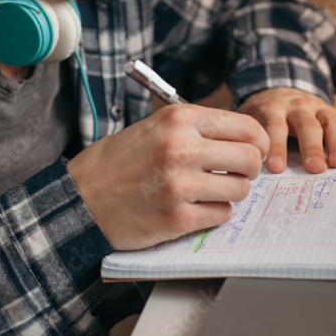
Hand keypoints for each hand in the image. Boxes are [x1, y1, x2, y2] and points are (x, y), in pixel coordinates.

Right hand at [66, 104, 269, 250]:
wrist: (80, 200)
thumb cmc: (116, 163)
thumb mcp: (154, 128)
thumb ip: (196, 129)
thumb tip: (242, 138)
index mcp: (178, 119)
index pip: (244, 126)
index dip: (256, 141)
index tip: (252, 150)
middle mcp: (181, 148)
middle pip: (249, 157)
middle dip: (250, 169)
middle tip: (238, 174)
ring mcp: (180, 184)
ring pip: (240, 189)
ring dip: (231, 193)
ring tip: (210, 191)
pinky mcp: (177, 216)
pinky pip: (221, 214)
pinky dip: (214, 213)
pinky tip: (195, 207)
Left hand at [237, 88, 335, 174]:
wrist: (278, 91)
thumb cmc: (261, 116)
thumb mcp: (246, 120)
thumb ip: (240, 137)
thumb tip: (230, 162)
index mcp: (271, 109)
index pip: (274, 125)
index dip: (276, 145)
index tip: (276, 168)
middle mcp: (297, 106)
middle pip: (307, 124)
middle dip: (311, 146)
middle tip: (315, 168)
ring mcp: (319, 108)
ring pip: (331, 121)